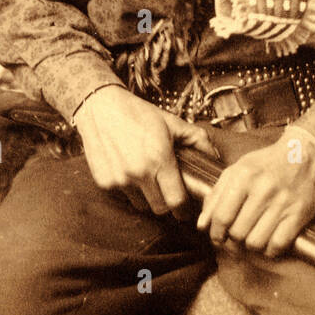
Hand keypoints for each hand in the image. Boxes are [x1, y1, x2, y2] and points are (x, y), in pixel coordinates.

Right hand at [74, 85, 216, 216]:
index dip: (184, 208)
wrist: (101, 106)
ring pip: (141, 204)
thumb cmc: (137, 113)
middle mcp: (139, 172)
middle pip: (160, 208)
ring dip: (146, 195)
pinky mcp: (104, 182)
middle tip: (167, 190)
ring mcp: (119, 179)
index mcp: (159, 158)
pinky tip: (128, 169)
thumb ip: (197, 139)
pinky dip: (129, 188)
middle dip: (167, 202)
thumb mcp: (171, 122)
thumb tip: (214, 155)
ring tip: (146, 175)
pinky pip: (123, 195)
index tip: (185, 208)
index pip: (176, 201)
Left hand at [196, 132, 314, 257]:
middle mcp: (263, 189)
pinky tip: (268, 239)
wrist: (302, 155)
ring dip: (250, 245)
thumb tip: (201, 225)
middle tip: (235, 236)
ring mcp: (282, 203)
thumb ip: (216, 196)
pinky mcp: (298, 215)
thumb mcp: (236, 170)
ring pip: (256, 242)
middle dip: (232, 239)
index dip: (215, 233)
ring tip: (251, 236)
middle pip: (237, 232)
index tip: (217, 237)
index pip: (221, 216)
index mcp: (243, 176)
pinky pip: (277, 245)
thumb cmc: (265, 164)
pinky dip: (269, 249)